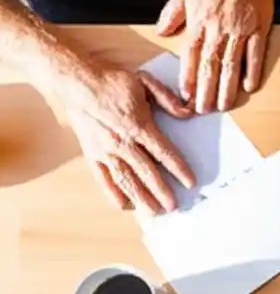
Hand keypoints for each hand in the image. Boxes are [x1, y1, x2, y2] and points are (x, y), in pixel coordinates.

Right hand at [54, 65, 195, 213]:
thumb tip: (188, 112)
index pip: (164, 152)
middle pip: (146, 172)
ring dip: (141, 198)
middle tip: (174, 206)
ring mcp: (105, 151)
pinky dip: (113, 194)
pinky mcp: (91, 155)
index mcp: (138, 125)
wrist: (76, 82)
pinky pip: (103, 179)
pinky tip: (124, 205)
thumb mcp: (144, 81)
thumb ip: (167, 98)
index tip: (190, 182)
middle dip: (162, 191)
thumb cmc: (112, 82)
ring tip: (154, 212)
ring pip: (125, 180)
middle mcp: (121, 142)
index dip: (178, 169)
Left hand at [157, 0, 273, 112]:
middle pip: (210, 67)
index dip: (188, 79)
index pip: (190, 57)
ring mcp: (239, 31)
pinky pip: (255, 54)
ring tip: (225, 106)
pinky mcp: (258, 29)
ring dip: (228, 88)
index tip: (186, 97)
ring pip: (231, 65)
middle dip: (206, 91)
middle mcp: (217, 30)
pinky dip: (253, 71)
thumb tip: (160, 32)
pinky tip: (250, 87)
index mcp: (198, 24)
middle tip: (204, 111)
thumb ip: (171, 14)